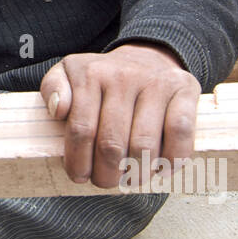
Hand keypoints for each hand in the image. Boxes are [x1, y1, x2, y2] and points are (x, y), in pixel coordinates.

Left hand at [40, 43, 200, 188]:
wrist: (145, 57)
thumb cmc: (103, 79)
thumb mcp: (69, 74)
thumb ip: (53, 88)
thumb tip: (58, 109)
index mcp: (90, 74)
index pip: (81, 130)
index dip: (78, 161)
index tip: (79, 176)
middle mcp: (123, 75)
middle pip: (111, 143)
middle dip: (106, 174)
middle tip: (105, 181)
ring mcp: (156, 82)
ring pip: (143, 144)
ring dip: (136, 173)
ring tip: (131, 179)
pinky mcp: (184, 88)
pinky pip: (180, 132)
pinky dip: (172, 159)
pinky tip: (161, 168)